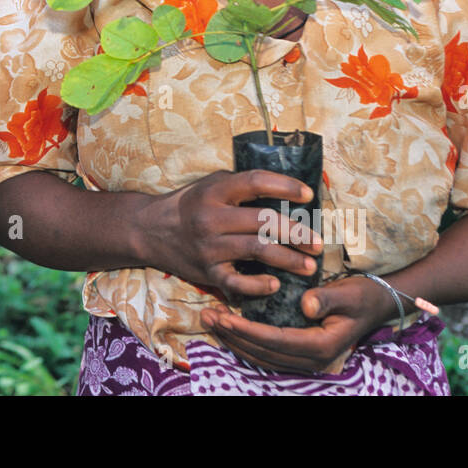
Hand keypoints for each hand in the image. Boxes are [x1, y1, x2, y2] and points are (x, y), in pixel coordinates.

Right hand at [140, 169, 321, 301]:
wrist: (150, 230)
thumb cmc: (190, 204)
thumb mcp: (210, 185)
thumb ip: (241, 186)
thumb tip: (286, 187)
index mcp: (215, 190)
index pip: (256, 182)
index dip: (285, 186)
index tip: (308, 194)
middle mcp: (211, 217)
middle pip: (262, 221)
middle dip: (296, 232)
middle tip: (317, 242)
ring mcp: (208, 246)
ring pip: (256, 251)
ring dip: (288, 259)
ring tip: (310, 265)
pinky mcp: (206, 271)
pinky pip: (236, 282)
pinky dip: (257, 285)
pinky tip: (275, 285)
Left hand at [199, 274, 392, 373]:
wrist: (377, 303)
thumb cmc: (362, 295)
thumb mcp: (349, 293)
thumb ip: (328, 299)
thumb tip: (307, 306)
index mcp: (322, 346)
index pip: (276, 341)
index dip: (249, 331)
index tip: (225, 317)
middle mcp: (312, 358)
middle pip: (263, 353)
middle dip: (232, 336)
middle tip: (207, 316)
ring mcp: (305, 358)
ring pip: (261, 356)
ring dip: (234, 340)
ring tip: (210, 319)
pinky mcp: (298, 351)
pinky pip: (266, 352)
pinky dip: (245, 341)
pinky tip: (227, 326)